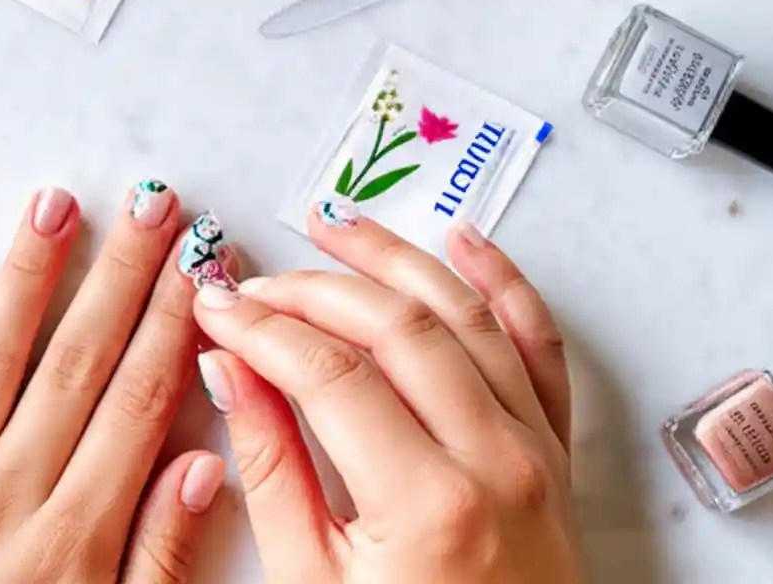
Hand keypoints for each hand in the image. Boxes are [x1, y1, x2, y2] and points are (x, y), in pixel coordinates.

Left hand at [0, 183, 230, 582]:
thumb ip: (158, 560)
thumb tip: (205, 466)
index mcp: (74, 537)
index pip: (137, 404)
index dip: (173, 328)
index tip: (198, 268)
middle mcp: (7, 495)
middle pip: (78, 362)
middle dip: (121, 276)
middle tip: (152, 205)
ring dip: (32, 275)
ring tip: (59, 202)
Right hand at [193, 204, 582, 583]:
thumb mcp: (314, 581)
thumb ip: (272, 468)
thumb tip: (229, 369)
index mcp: (428, 504)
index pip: (329, 373)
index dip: (262, 328)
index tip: (217, 307)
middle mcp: (496, 461)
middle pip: (397, 327)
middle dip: (315, 288)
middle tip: (255, 280)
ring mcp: (537, 449)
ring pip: (466, 315)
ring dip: (398, 259)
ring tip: (336, 224)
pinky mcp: (556, 449)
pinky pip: (539, 344)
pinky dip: (505, 284)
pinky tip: (465, 240)